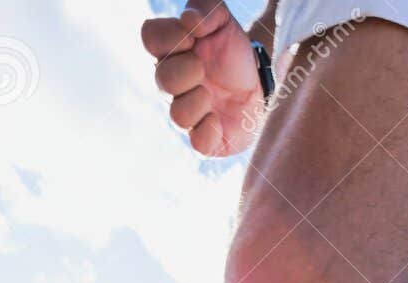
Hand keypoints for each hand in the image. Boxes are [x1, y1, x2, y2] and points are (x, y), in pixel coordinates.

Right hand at [141, 3, 264, 157]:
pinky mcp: (205, 138)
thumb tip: (189, 21)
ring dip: (198, 102)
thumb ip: (207, 9)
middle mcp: (172, 83)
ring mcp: (187, 112)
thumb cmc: (232, 53)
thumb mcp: (224, 21)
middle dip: (188, 71)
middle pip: (162, 79)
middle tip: (204, 68)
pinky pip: (198, 143)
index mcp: (171, 51)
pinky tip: (219, 120)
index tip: (194, 37)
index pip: (150, 36)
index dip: (172, 36)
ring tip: (212, 95)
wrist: (257, 86)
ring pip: (177, 116)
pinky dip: (210, 131)